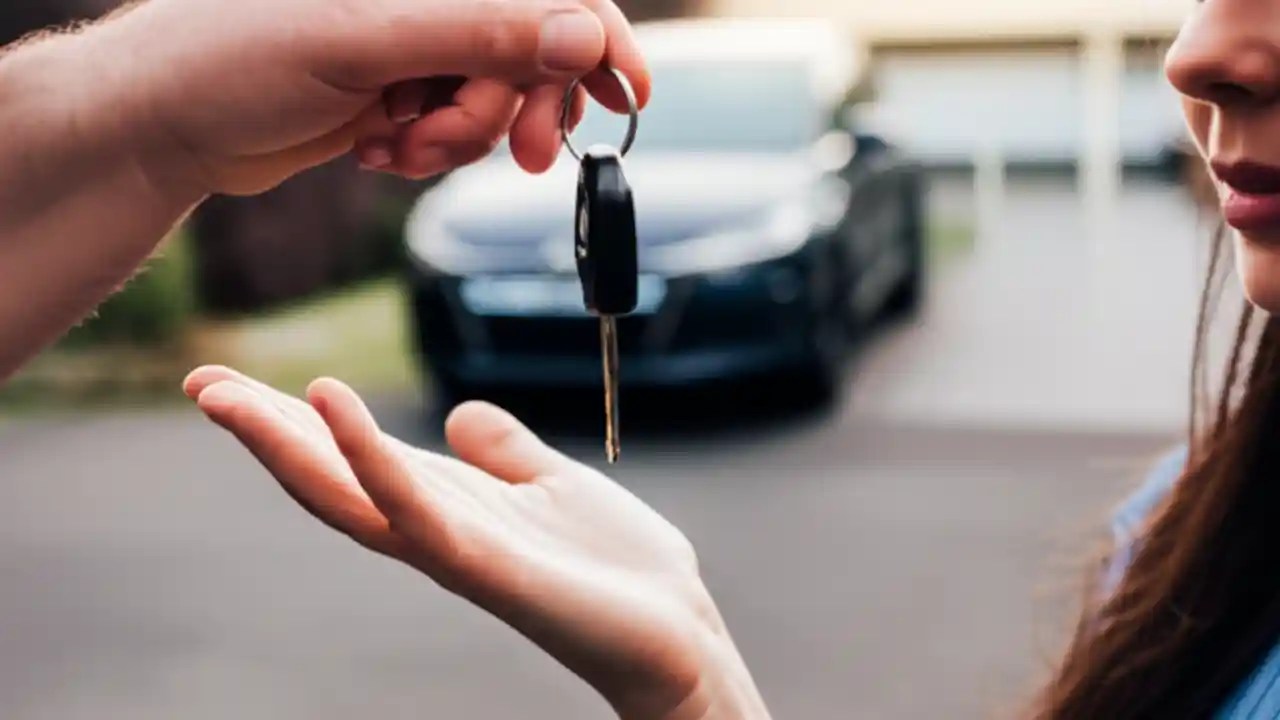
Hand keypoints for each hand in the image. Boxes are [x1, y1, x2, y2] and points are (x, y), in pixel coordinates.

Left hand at [85, 0, 649, 195]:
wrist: (159, 122)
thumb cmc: (230, 57)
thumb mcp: (364, 43)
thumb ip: (481, 35)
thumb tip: (584, 33)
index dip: (596, 35)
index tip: (629, 94)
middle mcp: (422, 3)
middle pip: (528, 52)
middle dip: (523, 108)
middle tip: (529, 158)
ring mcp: (407, 49)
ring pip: (491, 100)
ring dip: (463, 139)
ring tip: (401, 150)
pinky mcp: (391, 95)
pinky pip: (451, 129)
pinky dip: (430, 152)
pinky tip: (378, 153)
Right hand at [183, 366, 768, 719]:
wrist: (675, 630)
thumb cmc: (615, 566)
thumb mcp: (551, 483)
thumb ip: (505, 451)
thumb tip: (459, 414)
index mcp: (449, 505)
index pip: (354, 458)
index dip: (294, 423)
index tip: (234, 383)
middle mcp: (435, 530)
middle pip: (329, 478)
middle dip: (264, 433)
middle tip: (200, 383)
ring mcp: (452, 550)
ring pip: (347, 494)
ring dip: (283, 443)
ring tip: (226, 394)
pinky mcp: (484, 562)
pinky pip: (411, 504)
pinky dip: (366, 454)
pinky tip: (330, 405)